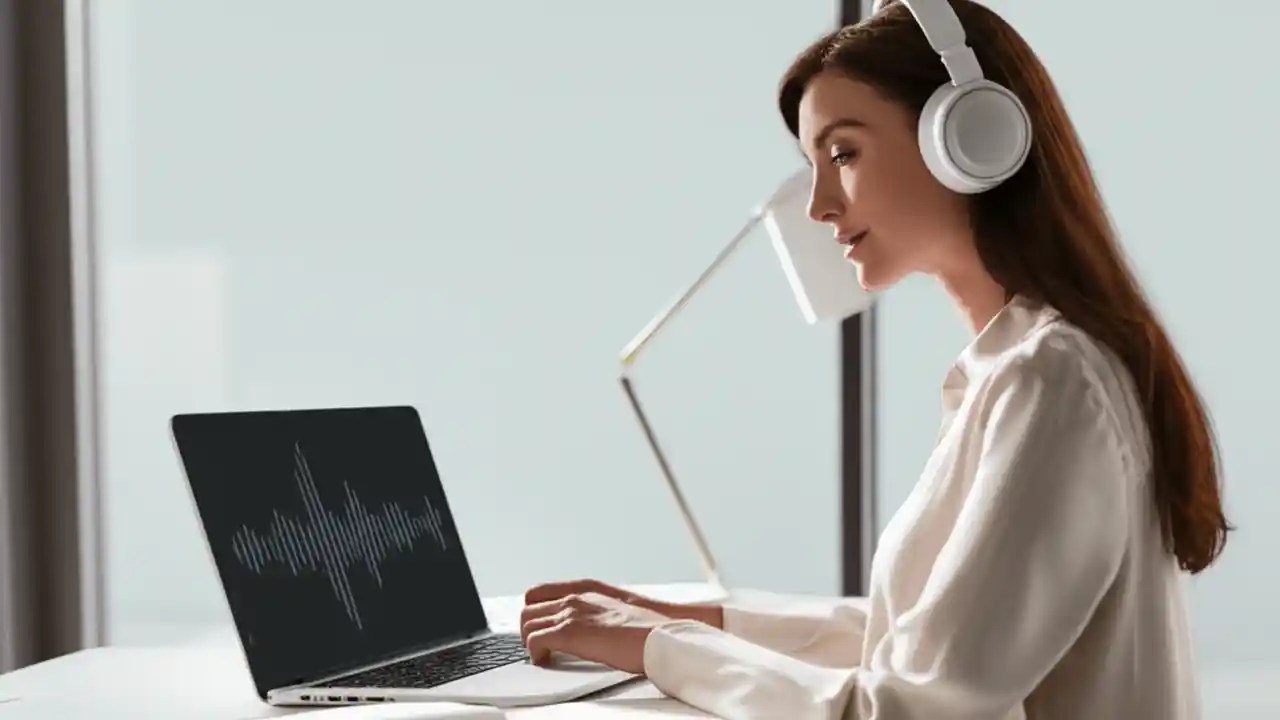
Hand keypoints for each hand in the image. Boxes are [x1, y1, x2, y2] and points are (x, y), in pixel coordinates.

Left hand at [519, 591, 668, 673]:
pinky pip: (535, 642)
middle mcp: (574, 596)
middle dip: (529, 629)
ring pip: (527, 625)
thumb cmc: (648, 626)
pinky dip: (536, 655)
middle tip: (539, 646)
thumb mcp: (616, 607)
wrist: (661, 634)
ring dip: (531, 643)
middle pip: (528, 609)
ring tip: (544, 656)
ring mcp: (571, 613)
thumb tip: (587, 625)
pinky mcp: (570, 633)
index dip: (533, 612)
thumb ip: (595, 610)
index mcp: (585, 588)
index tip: (537, 627)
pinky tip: (547, 662)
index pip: (538, 592)